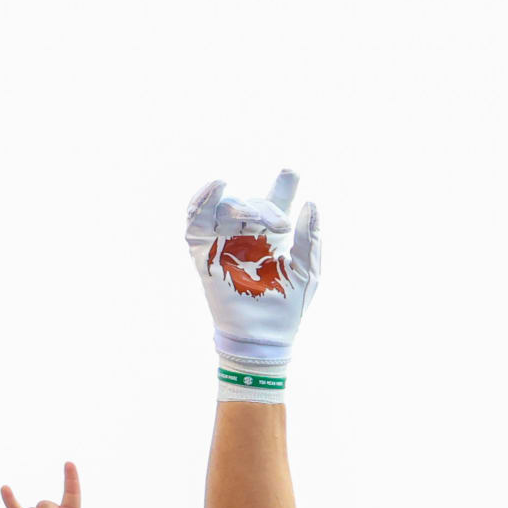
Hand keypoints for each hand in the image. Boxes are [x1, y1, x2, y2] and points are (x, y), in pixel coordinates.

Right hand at [188, 172, 321, 376]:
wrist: (263, 335)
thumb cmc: (288, 307)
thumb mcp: (308, 270)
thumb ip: (310, 237)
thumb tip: (311, 203)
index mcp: (273, 238)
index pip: (275, 203)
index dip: (283, 185)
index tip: (291, 171)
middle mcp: (248, 236)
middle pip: (251, 204)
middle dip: (266, 208)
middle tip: (280, 226)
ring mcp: (224, 243)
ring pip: (226, 208)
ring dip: (242, 206)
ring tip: (257, 219)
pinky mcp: (205, 253)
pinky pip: (196, 221)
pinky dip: (202, 200)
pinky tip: (217, 186)